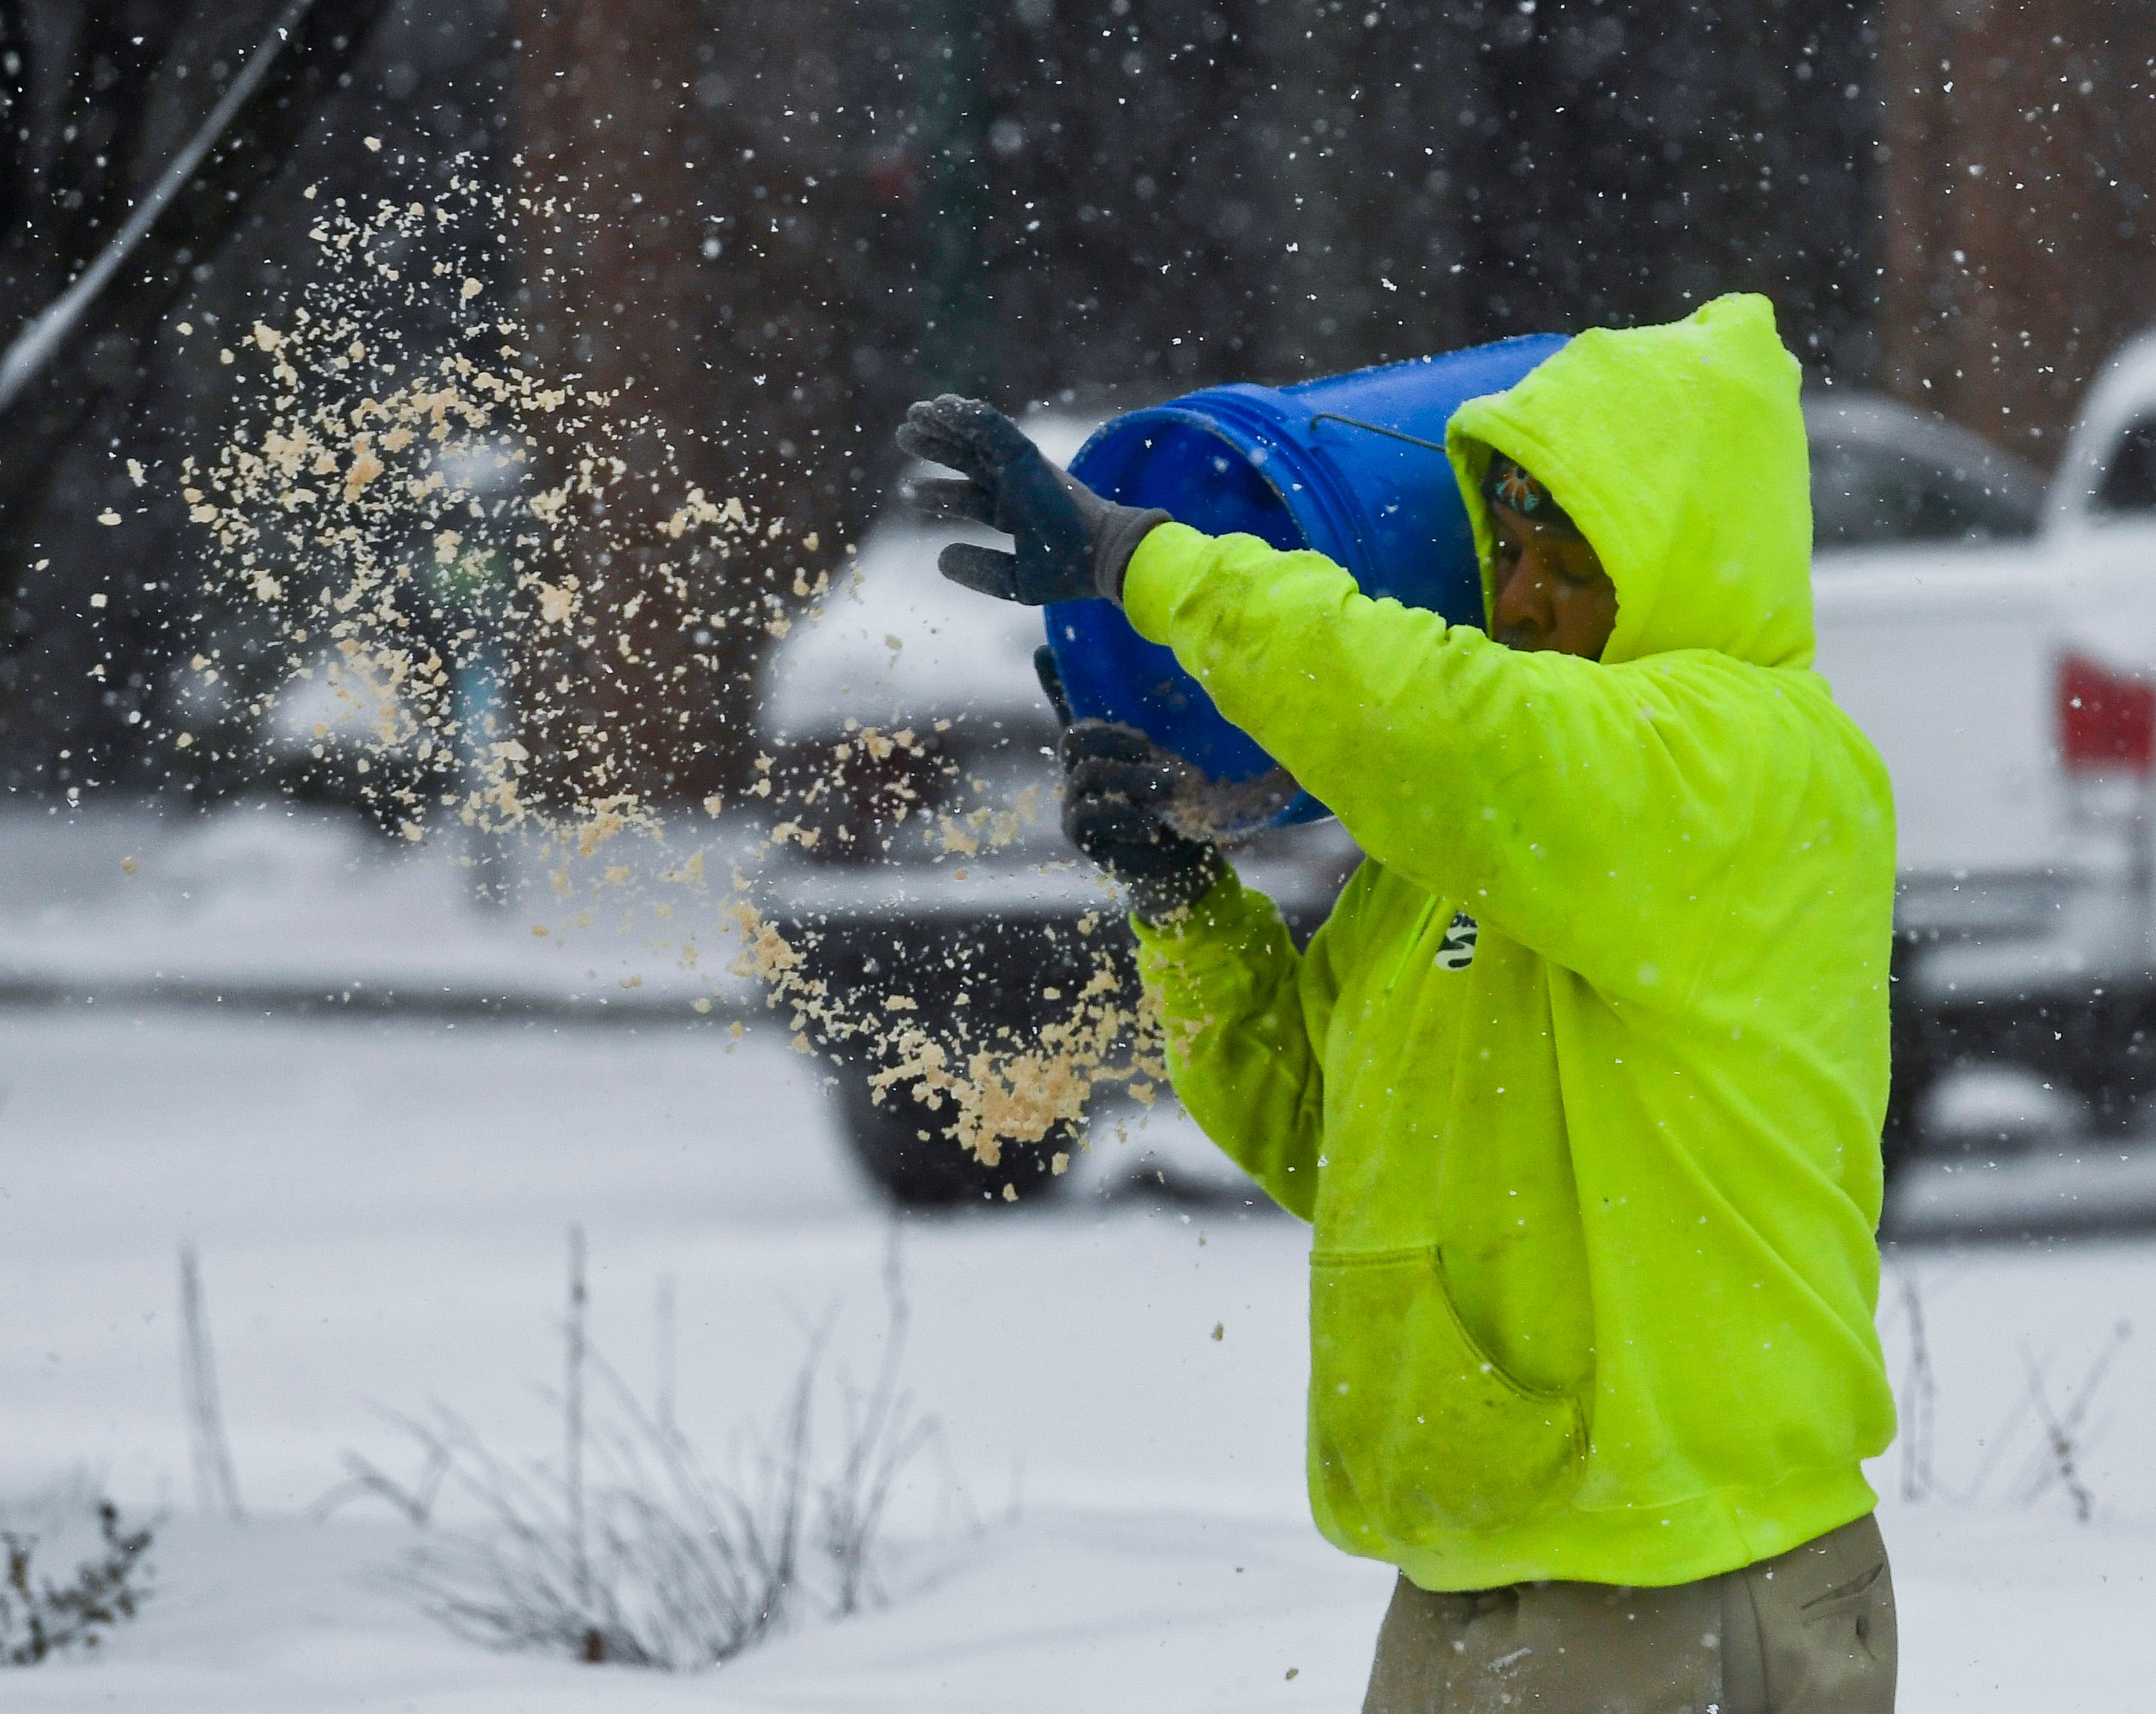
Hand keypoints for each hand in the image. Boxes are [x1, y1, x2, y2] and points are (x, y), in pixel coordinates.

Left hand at [897, 395, 1168, 604]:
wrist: (1099, 558)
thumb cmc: (1067, 572)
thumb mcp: (1016, 581)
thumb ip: (980, 570)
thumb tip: (940, 558)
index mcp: (1014, 512)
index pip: (969, 497)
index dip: (936, 493)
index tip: (905, 492)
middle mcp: (1016, 486)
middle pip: (968, 459)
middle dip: (936, 446)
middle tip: (904, 435)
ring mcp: (1022, 469)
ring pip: (976, 437)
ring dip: (945, 423)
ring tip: (914, 414)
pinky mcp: (1026, 458)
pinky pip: (993, 429)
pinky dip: (969, 416)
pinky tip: (942, 406)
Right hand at [1059, 719, 1224, 923]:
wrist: (1176, 860)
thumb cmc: (1176, 808)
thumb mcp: (1172, 774)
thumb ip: (1163, 751)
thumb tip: (1179, 712)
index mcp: (1098, 755)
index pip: (1085, 729)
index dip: (1112, 729)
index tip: (1148, 742)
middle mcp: (1079, 775)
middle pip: (1076, 742)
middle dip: (1118, 743)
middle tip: (1153, 757)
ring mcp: (1074, 804)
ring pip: (1086, 773)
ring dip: (1130, 777)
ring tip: (1168, 788)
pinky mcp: (1078, 834)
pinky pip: (1087, 816)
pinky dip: (1123, 818)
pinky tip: (1151, 828)